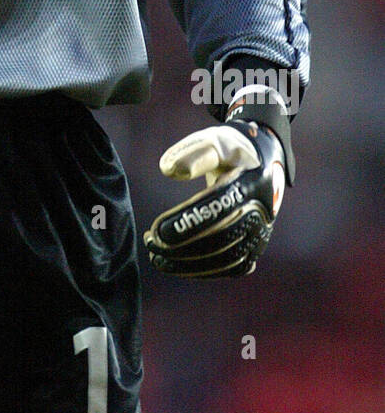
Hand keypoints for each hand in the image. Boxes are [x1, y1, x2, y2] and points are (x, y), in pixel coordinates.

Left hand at [143, 121, 284, 277]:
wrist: (262, 163)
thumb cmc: (230, 151)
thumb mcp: (213, 141)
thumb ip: (192, 154)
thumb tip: (168, 170)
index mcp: (250, 183)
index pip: (217, 208)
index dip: (186, 222)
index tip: (156, 230)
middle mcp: (261, 212)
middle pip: (220, 238)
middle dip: (182, 246)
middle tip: (151, 244)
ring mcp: (260, 234)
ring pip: (225, 259)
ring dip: (189, 263)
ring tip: (157, 258)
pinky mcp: (255, 248)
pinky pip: (231, 268)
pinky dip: (204, 271)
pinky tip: (177, 266)